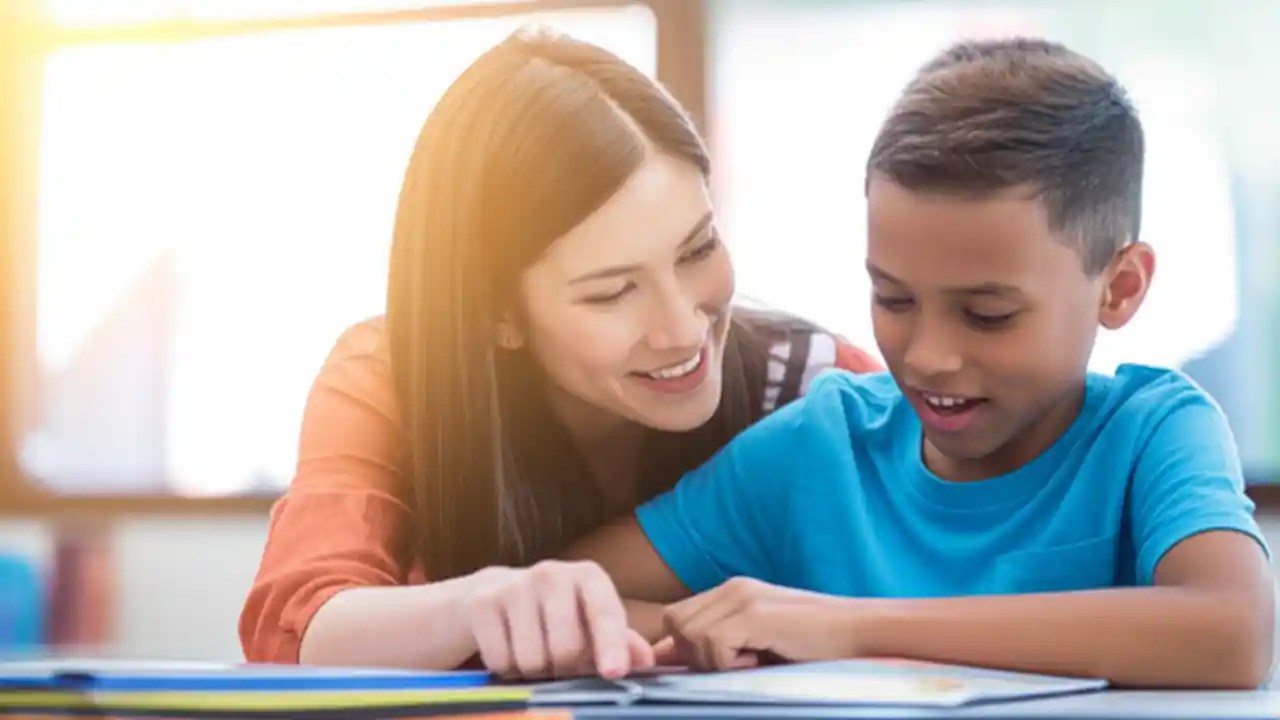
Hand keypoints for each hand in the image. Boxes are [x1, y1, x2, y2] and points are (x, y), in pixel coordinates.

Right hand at [463, 560, 654, 679]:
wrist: (494, 595)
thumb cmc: (556, 614)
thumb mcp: (590, 622)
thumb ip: (621, 643)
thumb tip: (646, 662)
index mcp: (588, 577)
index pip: (604, 612)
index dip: (610, 644)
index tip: (614, 673)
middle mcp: (552, 573)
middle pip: (566, 648)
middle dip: (565, 669)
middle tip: (560, 664)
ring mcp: (514, 585)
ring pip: (532, 660)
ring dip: (534, 672)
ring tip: (535, 655)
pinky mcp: (482, 603)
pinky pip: (500, 661)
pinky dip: (506, 669)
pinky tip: (509, 650)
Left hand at [659, 577, 858, 670]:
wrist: (859, 631)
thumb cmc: (814, 644)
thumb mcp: (757, 641)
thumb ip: (717, 644)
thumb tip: (670, 659)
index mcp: (730, 592)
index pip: (675, 616)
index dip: (682, 647)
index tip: (707, 668)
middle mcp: (731, 588)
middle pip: (674, 623)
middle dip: (693, 653)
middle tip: (735, 664)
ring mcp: (741, 597)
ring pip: (688, 634)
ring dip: (714, 659)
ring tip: (752, 660)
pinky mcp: (753, 613)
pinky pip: (713, 644)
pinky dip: (730, 663)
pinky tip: (760, 660)